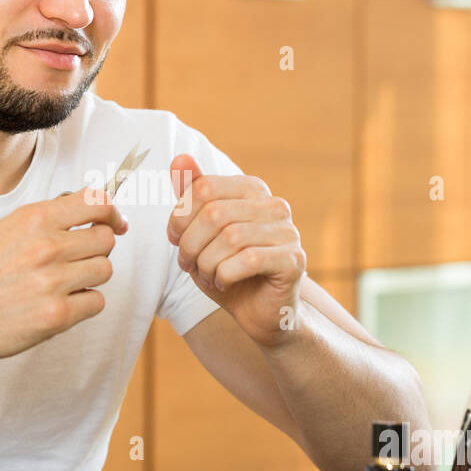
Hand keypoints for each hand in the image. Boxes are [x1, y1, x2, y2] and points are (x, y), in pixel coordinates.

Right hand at [0, 187, 127, 364]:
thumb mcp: (4, 230)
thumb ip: (44, 222)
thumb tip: (87, 215)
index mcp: (33, 219)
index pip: (96, 203)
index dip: (112, 213)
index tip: (115, 224)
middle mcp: (46, 247)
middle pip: (106, 240)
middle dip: (97, 249)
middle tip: (79, 260)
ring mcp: (52, 282)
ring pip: (104, 270)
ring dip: (90, 277)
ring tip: (63, 284)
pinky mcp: (55, 316)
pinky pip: (95, 303)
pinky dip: (83, 305)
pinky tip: (59, 304)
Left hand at [166, 154, 305, 348]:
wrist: (257, 312)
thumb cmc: (227, 269)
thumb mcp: (200, 232)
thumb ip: (190, 195)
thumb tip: (179, 158)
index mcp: (252, 189)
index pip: (203, 188)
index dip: (180, 217)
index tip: (176, 240)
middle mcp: (274, 204)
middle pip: (214, 213)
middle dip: (191, 244)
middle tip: (188, 264)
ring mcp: (289, 231)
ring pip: (230, 238)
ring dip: (207, 263)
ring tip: (208, 275)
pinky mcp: (294, 260)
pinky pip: (249, 259)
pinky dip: (225, 275)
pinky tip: (224, 282)